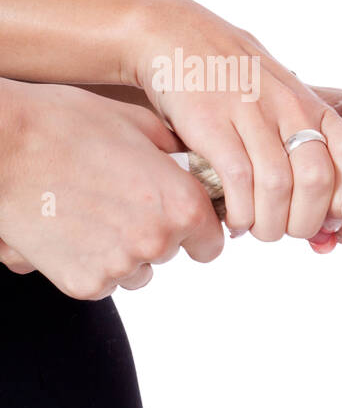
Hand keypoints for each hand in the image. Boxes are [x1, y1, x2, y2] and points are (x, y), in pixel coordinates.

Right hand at [0, 79, 222, 298]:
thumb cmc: (63, 125)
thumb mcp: (135, 124)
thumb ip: (174, 151)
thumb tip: (193, 159)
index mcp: (182, 204)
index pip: (211, 243)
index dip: (197, 231)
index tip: (180, 222)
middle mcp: (158, 241)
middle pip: (170, 253)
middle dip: (153, 233)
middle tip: (117, 202)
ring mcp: (120, 266)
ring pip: (136, 270)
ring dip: (122, 252)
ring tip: (89, 214)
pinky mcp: (84, 283)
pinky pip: (101, 281)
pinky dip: (88, 263)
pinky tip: (68, 230)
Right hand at [129, 0, 341, 242]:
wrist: (178, 37)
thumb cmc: (237, 83)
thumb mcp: (284, 102)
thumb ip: (306, 145)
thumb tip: (326, 213)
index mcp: (314, 107)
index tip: (331, 215)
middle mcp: (290, 109)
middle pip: (318, 180)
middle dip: (306, 220)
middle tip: (289, 230)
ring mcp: (252, 114)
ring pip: (278, 186)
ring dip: (271, 222)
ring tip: (260, 229)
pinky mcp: (212, 124)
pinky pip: (239, 179)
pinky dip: (240, 211)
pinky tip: (234, 218)